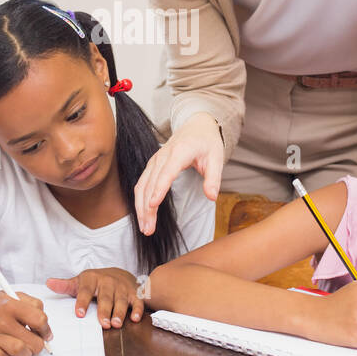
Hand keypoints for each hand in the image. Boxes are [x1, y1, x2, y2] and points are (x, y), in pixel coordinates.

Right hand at [0, 290, 51, 355]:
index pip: (40, 320)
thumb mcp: (10, 295)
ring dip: (25, 354)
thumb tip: (45, 326)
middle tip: (32, 343)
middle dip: (37, 345)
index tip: (46, 335)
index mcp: (11, 305)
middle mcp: (2, 320)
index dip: (46, 330)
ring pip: (22, 352)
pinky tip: (3, 349)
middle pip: (35, 342)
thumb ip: (31, 305)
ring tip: (21, 350)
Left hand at [47, 268, 142, 328]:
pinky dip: (138, 309)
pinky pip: (137, 301)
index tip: (79, 314)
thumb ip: (65, 285)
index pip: (86, 291)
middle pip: (106, 297)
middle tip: (103, 324)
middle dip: (105, 310)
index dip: (83, 302)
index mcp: (92, 279)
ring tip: (116, 323)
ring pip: (121, 300)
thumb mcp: (80, 281)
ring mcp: (122, 288)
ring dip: (120, 312)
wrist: (119, 273)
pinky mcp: (134, 293)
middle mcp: (108, 282)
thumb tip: (48, 283)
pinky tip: (135, 318)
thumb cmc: (96, 282)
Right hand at [134, 113, 222, 234]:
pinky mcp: (152, 165)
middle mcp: (163, 155)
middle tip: (149, 229)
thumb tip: (212, 197)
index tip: (152, 205)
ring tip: (145, 227)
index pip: (167, 173)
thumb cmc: (207, 142)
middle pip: (150, 183)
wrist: (197, 126)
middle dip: (147, 207)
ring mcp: (155, 160)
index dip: (159, 189)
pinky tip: (143, 215)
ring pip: (142, 185)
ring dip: (140, 207)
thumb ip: (213, 178)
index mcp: (180, 152)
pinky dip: (140, 200)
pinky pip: (142, 183)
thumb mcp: (216, 158)